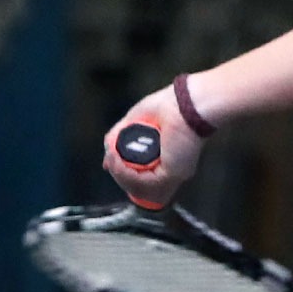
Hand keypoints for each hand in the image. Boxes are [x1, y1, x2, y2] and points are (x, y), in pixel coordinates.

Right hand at [101, 83, 207, 206]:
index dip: (122, 174)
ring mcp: (171, 174)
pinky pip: (142, 183)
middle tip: (110, 156)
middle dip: (118, 174)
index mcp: (166, 159)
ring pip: (137, 188)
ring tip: (112, 156)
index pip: (140, 179)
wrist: (185, 103)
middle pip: (136, 187)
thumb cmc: (167, 106)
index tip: (112, 162)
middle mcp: (169, 170)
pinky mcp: (170, 174)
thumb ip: (118, 142)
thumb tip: (106, 163)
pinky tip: (117, 160)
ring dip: (119, 174)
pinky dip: (125, 174)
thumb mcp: (133, 123)